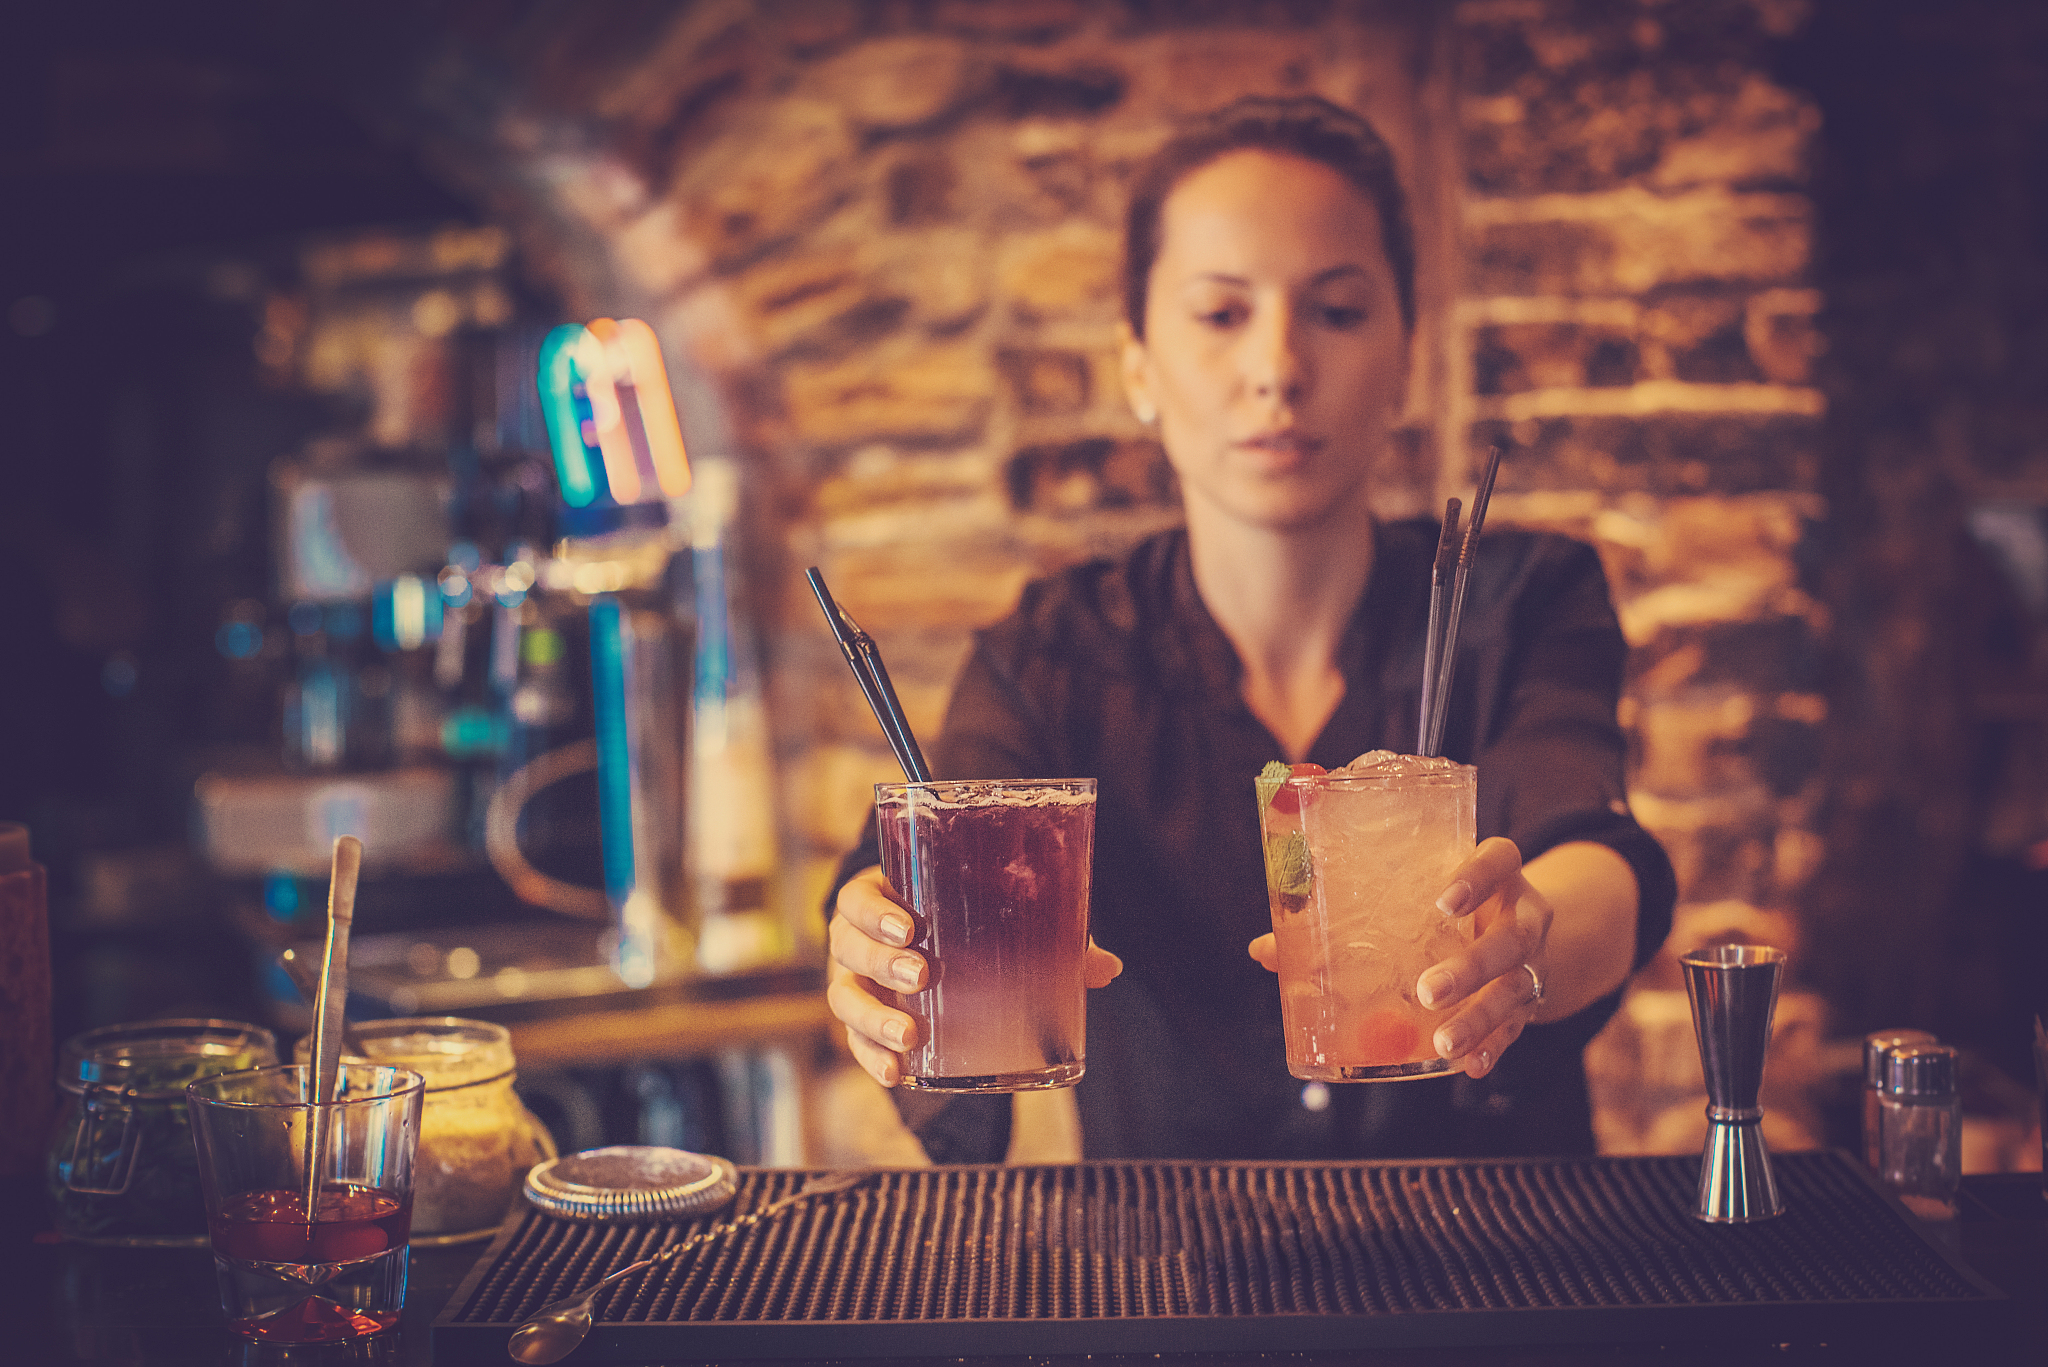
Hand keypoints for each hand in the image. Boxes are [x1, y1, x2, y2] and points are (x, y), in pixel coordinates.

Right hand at [828, 867, 1122, 1086]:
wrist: (928, 946)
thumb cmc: (960, 921)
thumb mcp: (994, 917)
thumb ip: (1046, 936)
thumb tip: (1107, 967)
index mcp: (880, 898)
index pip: (857, 899)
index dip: (874, 912)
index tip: (908, 927)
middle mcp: (856, 940)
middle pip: (848, 948)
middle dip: (881, 963)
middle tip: (921, 974)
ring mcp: (856, 982)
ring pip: (844, 999)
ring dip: (874, 1018)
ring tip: (909, 1035)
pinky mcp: (864, 1021)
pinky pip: (856, 1042)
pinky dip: (872, 1058)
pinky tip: (896, 1073)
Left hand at [1246, 836, 1551, 1080]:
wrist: (1514, 931)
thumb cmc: (1439, 909)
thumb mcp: (1410, 899)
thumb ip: (1343, 916)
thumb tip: (1265, 950)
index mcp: (1496, 874)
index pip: (1500, 859)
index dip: (1476, 878)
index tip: (1443, 902)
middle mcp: (1522, 913)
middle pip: (1511, 938)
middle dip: (1472, 967)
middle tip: (1428, 990)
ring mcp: (1533, 959)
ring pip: (1516, 988)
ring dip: (1480, 1018)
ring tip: (1442, 1044)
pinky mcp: (1532, 999)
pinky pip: (1518, 1027)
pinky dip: (1494, 1047)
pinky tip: (1469, 1067)